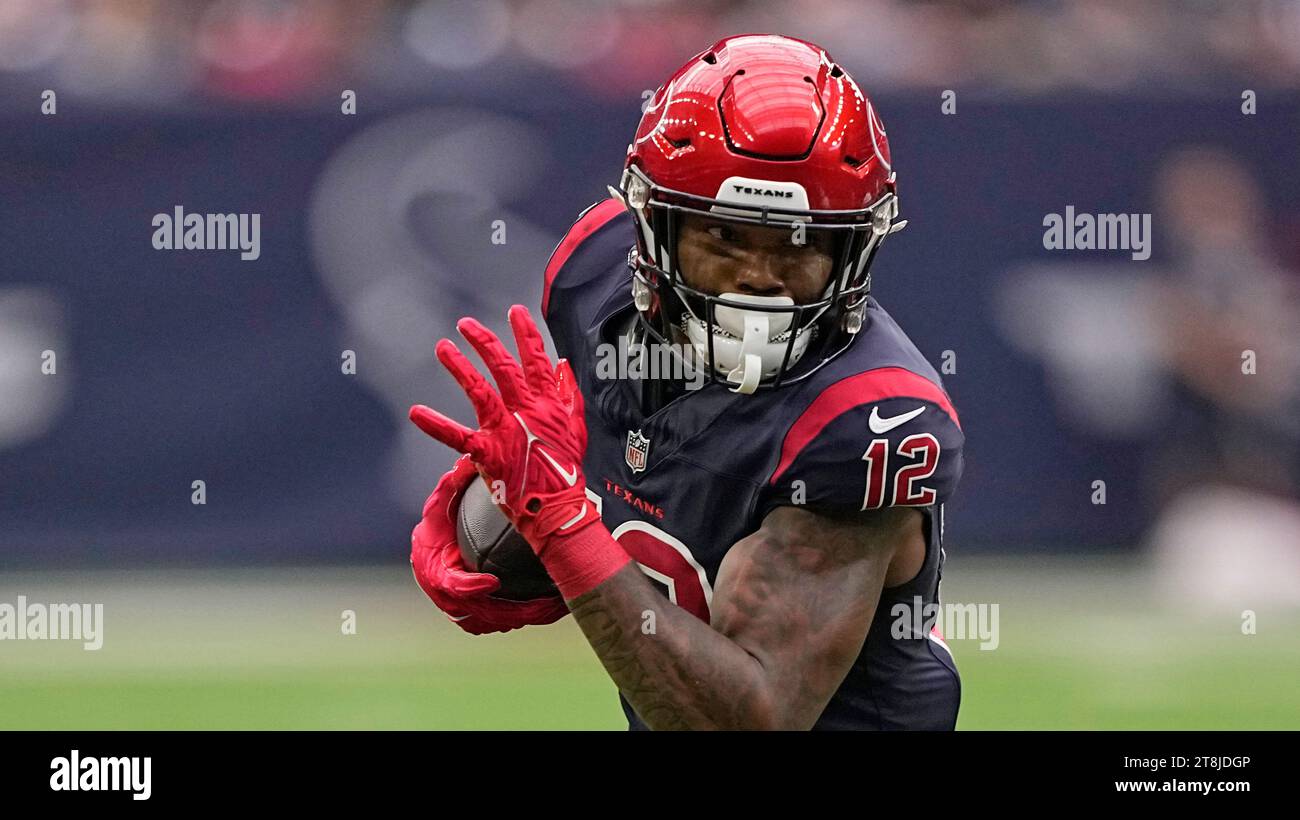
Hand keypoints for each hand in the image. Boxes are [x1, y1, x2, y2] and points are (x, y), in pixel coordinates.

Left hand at [409, 305, 599, 550]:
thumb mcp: (576, 427)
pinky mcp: (488, 452)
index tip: (516, 313)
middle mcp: (525, 411)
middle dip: (484, 342)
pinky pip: (458, 436)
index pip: (536, 360)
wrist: (558, 507)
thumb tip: (563, 368)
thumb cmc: (566, 470)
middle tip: (466, 325)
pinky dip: (436, 425)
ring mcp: (505, 430)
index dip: (526, 334)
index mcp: (546, 404)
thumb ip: (569, 395)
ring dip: (460, 368)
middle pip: (503, 368)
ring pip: (480, 391)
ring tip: (443, 348)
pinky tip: (417, 412)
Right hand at [410, 454, 568, 633]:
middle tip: (545, 601)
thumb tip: (468, 460)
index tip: (492, 581)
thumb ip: (453, 483)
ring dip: (526, 615)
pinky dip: (525, 616)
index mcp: (434, 567)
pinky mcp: (475, 617)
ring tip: (557, 604)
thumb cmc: (439, 522)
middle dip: (514, 610)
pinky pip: (502, 622)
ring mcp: (461, 610)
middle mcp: (446, 595)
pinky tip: (553, 606)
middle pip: (481, 612)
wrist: (431, 547)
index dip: (469, 588)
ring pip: (496, 621)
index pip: (450, 584)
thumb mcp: (442, 501)